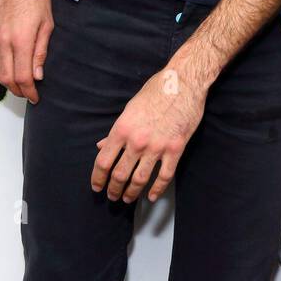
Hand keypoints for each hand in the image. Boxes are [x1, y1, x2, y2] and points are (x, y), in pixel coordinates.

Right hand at [0, 0, 52, 104]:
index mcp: (20, 40)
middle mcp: (3, 41)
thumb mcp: (47, 25)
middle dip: (18, 90)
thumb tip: (37, 75)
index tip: (35, 97)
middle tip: (29, 94)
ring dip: (8, 80)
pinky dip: (0, 67)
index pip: (22, 76)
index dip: (29, 91)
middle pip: (6, 77)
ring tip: (21, 84)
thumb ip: (40, 51)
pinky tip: (11, 66)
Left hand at [91, 66, 206, 203]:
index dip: (98, 178)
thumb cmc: (156, 91)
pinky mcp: (175, 148)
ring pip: (140, 179)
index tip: (97, 187)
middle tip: (113, 196)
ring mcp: (157, 146)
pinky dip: (157, 189)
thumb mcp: (130, 108)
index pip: (103, 162)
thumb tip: (102, 147)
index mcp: (122, 129)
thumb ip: (117, 131)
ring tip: (128, 198)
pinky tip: (152, 196)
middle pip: (120, 174)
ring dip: (132, 193)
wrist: (184, 82)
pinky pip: (164, 176)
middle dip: (114, 189)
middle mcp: (137, 141)